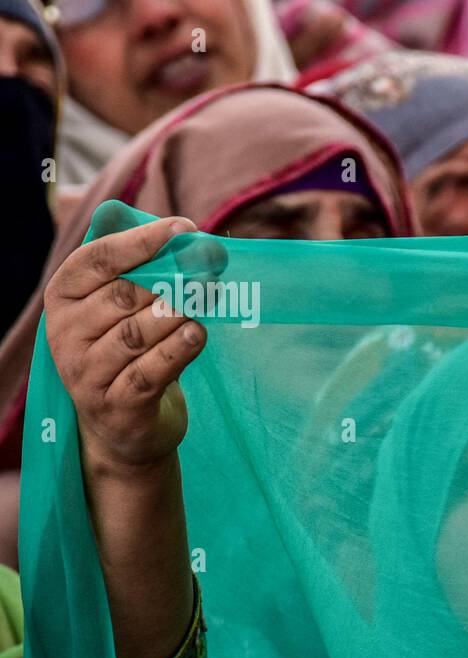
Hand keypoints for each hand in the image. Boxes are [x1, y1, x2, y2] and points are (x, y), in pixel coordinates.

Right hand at [44, 216, 208, 472]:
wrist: (124, 426)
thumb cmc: (130, 352)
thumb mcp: (125, 310)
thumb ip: (145, 271)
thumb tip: (186, 234)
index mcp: (64, 297)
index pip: (97, 259)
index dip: (142, 241)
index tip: (183, 228)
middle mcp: (66, 334)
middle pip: (123, 295)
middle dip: (172, 280)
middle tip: (210, 271)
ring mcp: (85, 372)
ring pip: (137, 334)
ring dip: (177, 314)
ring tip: (206, 301)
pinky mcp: (114, 405)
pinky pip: (149, 372)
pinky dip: (178, 351)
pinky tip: (198, 333)